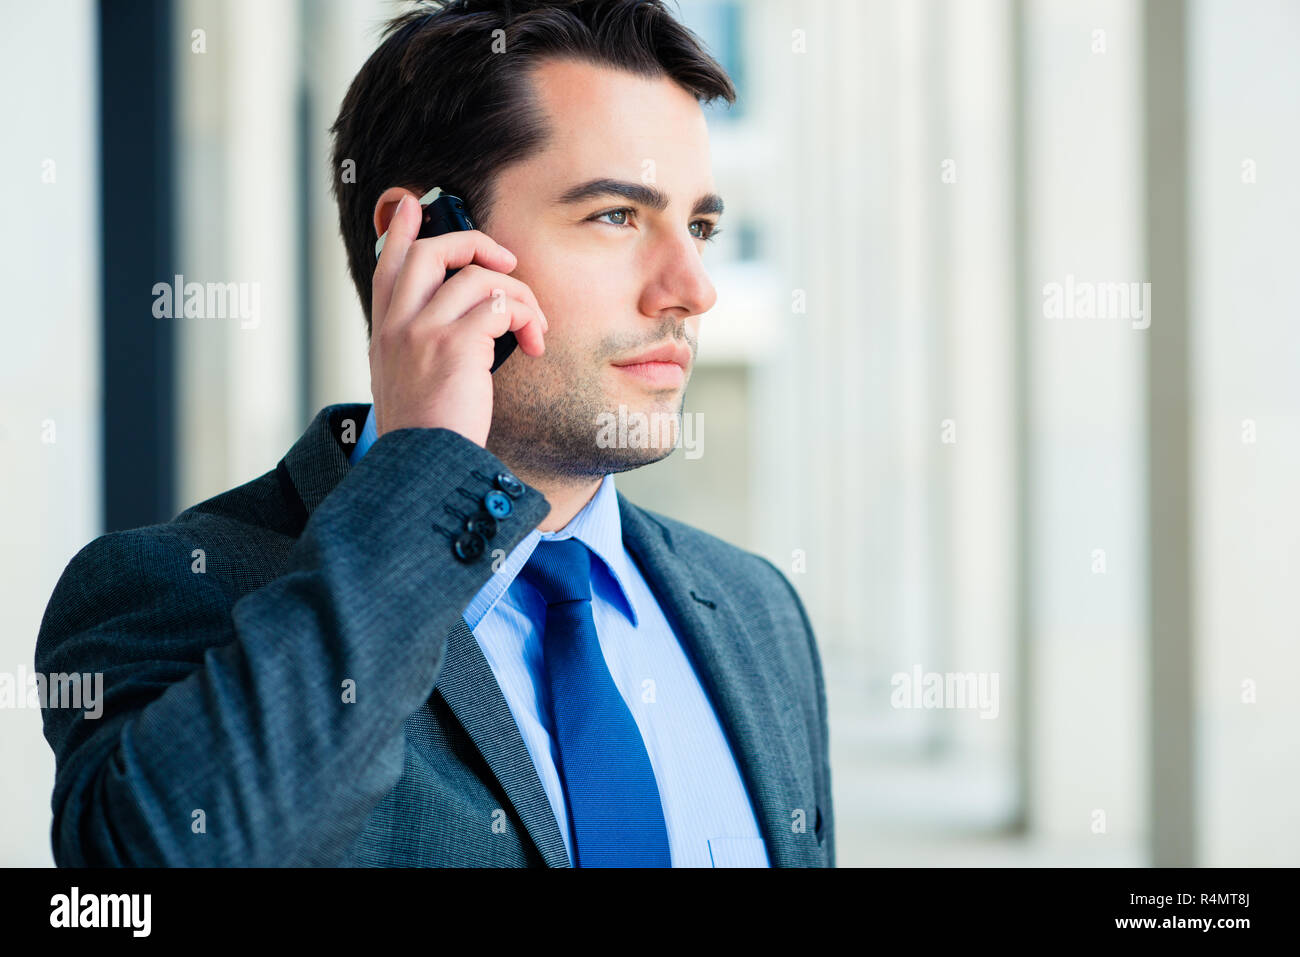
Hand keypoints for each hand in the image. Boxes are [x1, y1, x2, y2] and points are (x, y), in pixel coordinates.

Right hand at [369, 194, 547, 446]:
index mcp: (385, 333)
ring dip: (520, 297)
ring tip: (534, 328)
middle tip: (508, 265)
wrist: (424, 467)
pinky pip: (501, 305)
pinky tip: (534, 344)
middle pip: (431, 251)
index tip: (410, 202)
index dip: (399, 230)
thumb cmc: (428, 433)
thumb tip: (459, 324)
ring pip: (479, 277)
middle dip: (475, 245)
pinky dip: (527, 318)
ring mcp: (423, 331)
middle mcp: (397, 325)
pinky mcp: (455, 343)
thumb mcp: (408, 383)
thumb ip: (419, 347)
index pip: (387, 265)